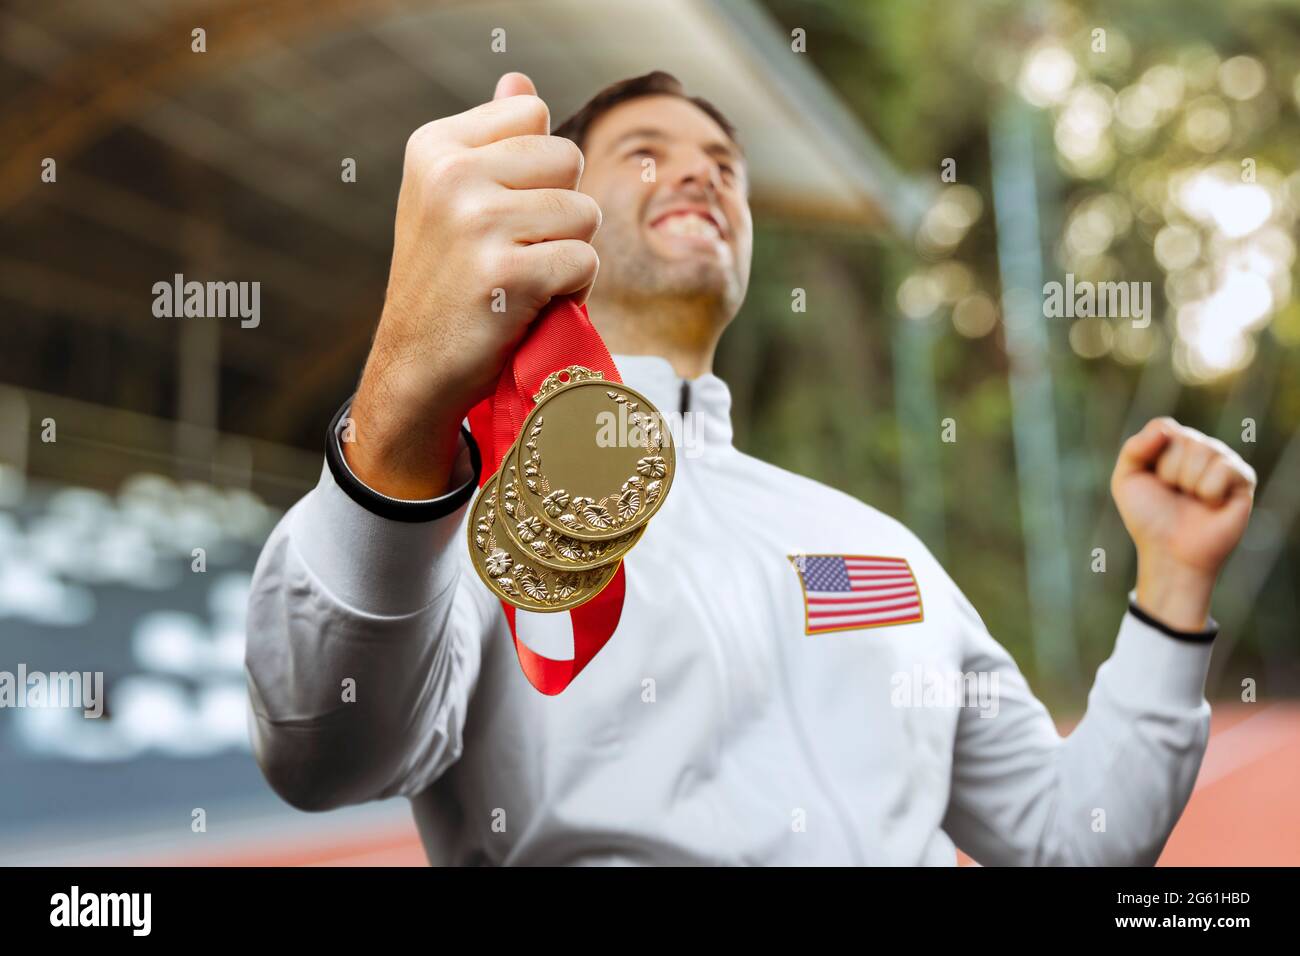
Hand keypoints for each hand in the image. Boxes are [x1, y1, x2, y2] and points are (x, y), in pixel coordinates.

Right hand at [347, 72, 601, 498]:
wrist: (416, 366)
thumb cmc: (446, 280)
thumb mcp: (452, 198)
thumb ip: (492, 139)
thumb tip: (520, 80)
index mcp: (436, 146)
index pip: (533, 113)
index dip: (538, 167)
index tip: (500, 209)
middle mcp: (451, 176)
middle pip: (569, 158)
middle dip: (560, 210)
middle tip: (518, 250)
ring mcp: (477, 224)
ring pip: (584, 212)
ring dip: (569, 253)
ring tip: (523, 279)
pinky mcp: (507, 274)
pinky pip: (585, 261)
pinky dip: (573, 290)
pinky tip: (532, 305)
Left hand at [1111, 417, 1255, 629]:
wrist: (1170, 552)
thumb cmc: (1148, 518)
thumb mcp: (1126, 480)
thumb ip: (1134, 448)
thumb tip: (1166, 429)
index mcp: (1173, 445)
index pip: (1164, 427)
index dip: (1152, 456)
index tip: (1152, 479)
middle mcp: (1201, 449)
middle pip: (1184, 438)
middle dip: (1169, 472)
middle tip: (1174, 494)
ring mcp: (1224, 462)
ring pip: (1204, 451)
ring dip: (1189, 483)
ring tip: (1191, 500)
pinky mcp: (1243, 479)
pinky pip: (1224, 469)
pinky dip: (1210, 491)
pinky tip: (1211, 504)